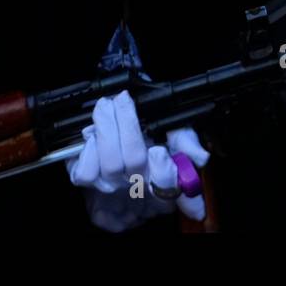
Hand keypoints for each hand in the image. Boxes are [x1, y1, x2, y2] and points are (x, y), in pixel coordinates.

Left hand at [66, 90, 209, 231]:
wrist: (114, 141)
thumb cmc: (148, 135)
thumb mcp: (173, 132)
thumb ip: (187, 140)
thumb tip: (201, 157)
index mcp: (164, 178)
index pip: (168, 185)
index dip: (163, 172)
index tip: (158, 151)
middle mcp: (138, 185)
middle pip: (134, 162)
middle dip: (128, 125)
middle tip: (123, 99)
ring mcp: (112, 185)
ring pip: (110, 164)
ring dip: (106, 128)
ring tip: (107, 105)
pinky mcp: (88, 183)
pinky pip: (85, 173)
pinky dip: (88, 151)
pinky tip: (92, 136)